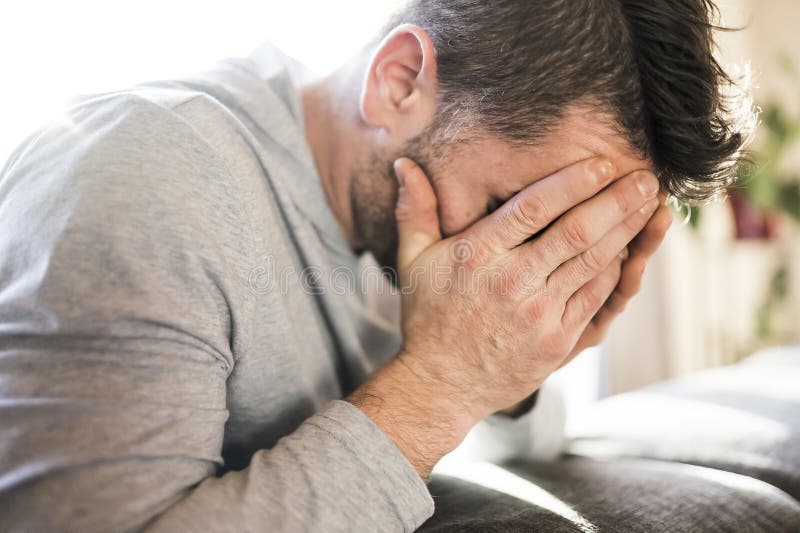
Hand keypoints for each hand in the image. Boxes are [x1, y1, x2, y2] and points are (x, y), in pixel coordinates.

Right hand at [348, 156, 659, 477]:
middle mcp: (510, 281)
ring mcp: (537, 313)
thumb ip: (415, 211)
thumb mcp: (413, 261)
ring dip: (627, 230)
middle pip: (576, 231)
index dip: (572, 182)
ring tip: (651, 205)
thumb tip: (404, 164)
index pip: (532, 207)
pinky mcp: (556, 340)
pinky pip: (595, 296)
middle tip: (646, 177)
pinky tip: (633, 249)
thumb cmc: (429, 318)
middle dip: (616, 201)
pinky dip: (618, 270)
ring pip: (593, 262)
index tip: (604, 162)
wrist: (442, 384)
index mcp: (477, 254)